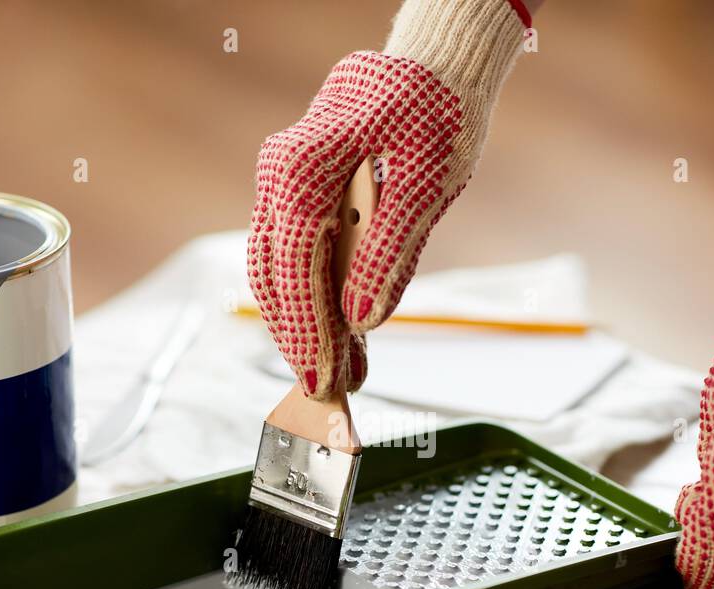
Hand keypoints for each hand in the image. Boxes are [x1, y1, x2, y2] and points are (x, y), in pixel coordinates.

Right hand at [246, 0, 527, 397]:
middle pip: (276, 277)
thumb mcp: (427, 182)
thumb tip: (362, 319)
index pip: (295, 264)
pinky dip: (318, 302)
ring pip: (281, 274)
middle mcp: (280, 175)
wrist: (432, 66)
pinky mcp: (300, 199)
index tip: (322, 380)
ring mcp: (283, 186)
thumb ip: (390, 251)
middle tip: (329, 396)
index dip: (307, 329)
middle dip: (301, 340)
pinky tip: (346, 339)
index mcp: (304, 165)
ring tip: (345, 376)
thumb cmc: (436, 110)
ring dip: (308, 328)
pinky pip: (298, 260)